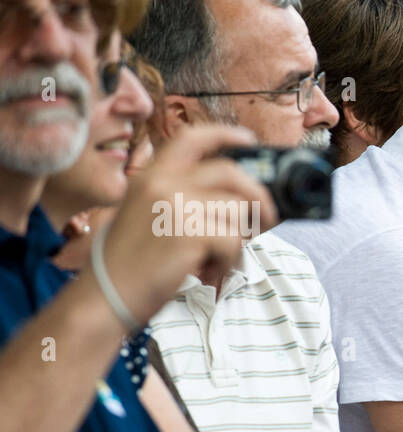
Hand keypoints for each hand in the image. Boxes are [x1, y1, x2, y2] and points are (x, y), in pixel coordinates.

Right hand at [101, 124, 276, 327]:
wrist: (106, 295)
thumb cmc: (131, 264)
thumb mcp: (149, 216)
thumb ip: (183, 198)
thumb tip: (239, 200)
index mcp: (151, 175)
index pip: (192, 139)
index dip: (225, 136)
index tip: (248, 140)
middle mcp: (162, 183)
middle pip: (230, 173)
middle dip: (258, 197)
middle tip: (267, 219)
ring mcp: (176, 205)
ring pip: (237, 211)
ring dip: (237, 241)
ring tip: (214, 260)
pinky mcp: (190, 231)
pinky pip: (233, 241)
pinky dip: (228, 262)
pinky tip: (207, 272)